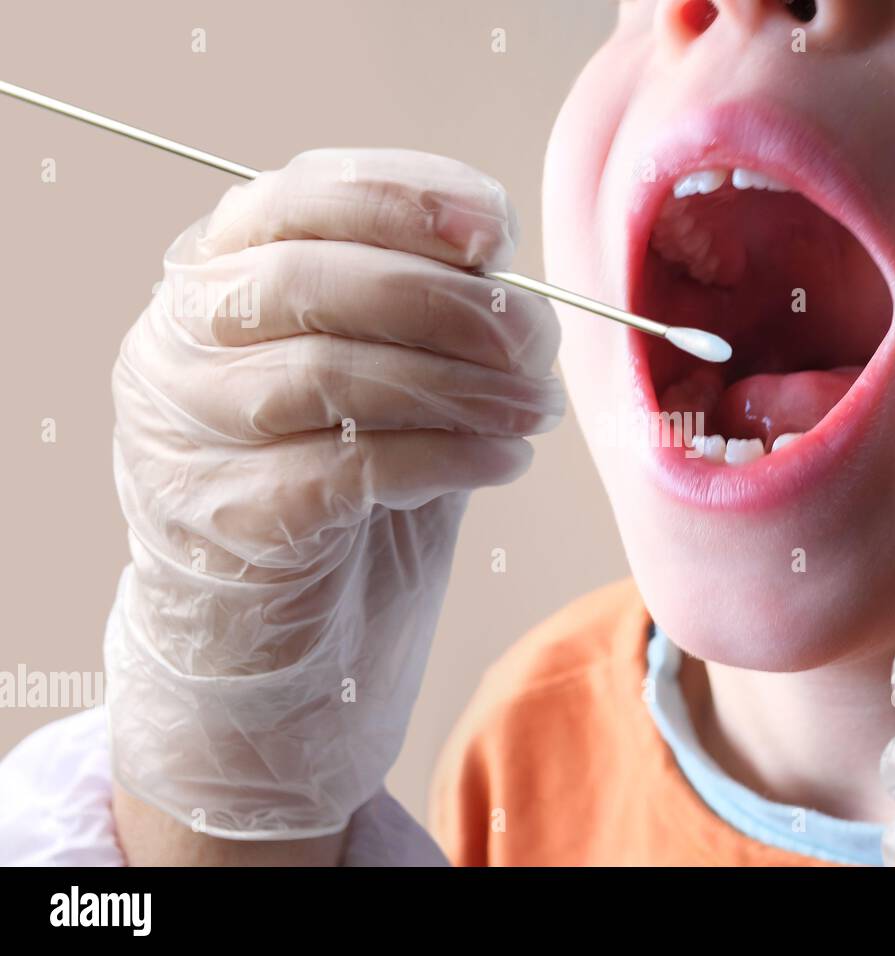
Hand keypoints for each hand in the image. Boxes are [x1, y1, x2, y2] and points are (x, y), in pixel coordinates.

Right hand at [105, 149, 564, 838]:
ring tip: (536, 411)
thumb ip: (429, 321)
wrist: (278, 652)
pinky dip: (446, 456)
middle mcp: (177, 344)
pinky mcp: (224, 524)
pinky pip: (348, 470)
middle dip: (448, 302)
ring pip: (328, 373)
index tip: (496, 231)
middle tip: (535, 342)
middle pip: (310, 280)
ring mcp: (186, 437)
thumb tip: (522, 286)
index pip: (294, 197)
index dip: (402, 198)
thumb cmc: (343, 500)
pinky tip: (502, 462)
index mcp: (213, 279)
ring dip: (462, 386)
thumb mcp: (387, 386)